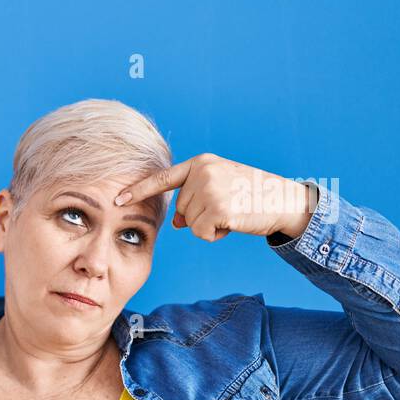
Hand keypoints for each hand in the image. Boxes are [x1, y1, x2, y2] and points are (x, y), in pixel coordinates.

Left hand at [114, 153, 314, 241]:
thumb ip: (194, 199)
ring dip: (209, 226)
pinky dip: (216, 235)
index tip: (116, 199)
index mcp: (201, 163)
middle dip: (199, 216)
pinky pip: (202, 233)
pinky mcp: (218, 209)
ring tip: (233, 213)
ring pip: (190, 223)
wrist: (284, 200)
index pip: (163, 179)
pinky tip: (235, 222)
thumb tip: (177, 222)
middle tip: (228, 207)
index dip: (139, 191)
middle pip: (180, 209)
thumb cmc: (252, 196)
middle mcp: (203, 172)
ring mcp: (210, 190)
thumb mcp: (220, 189)